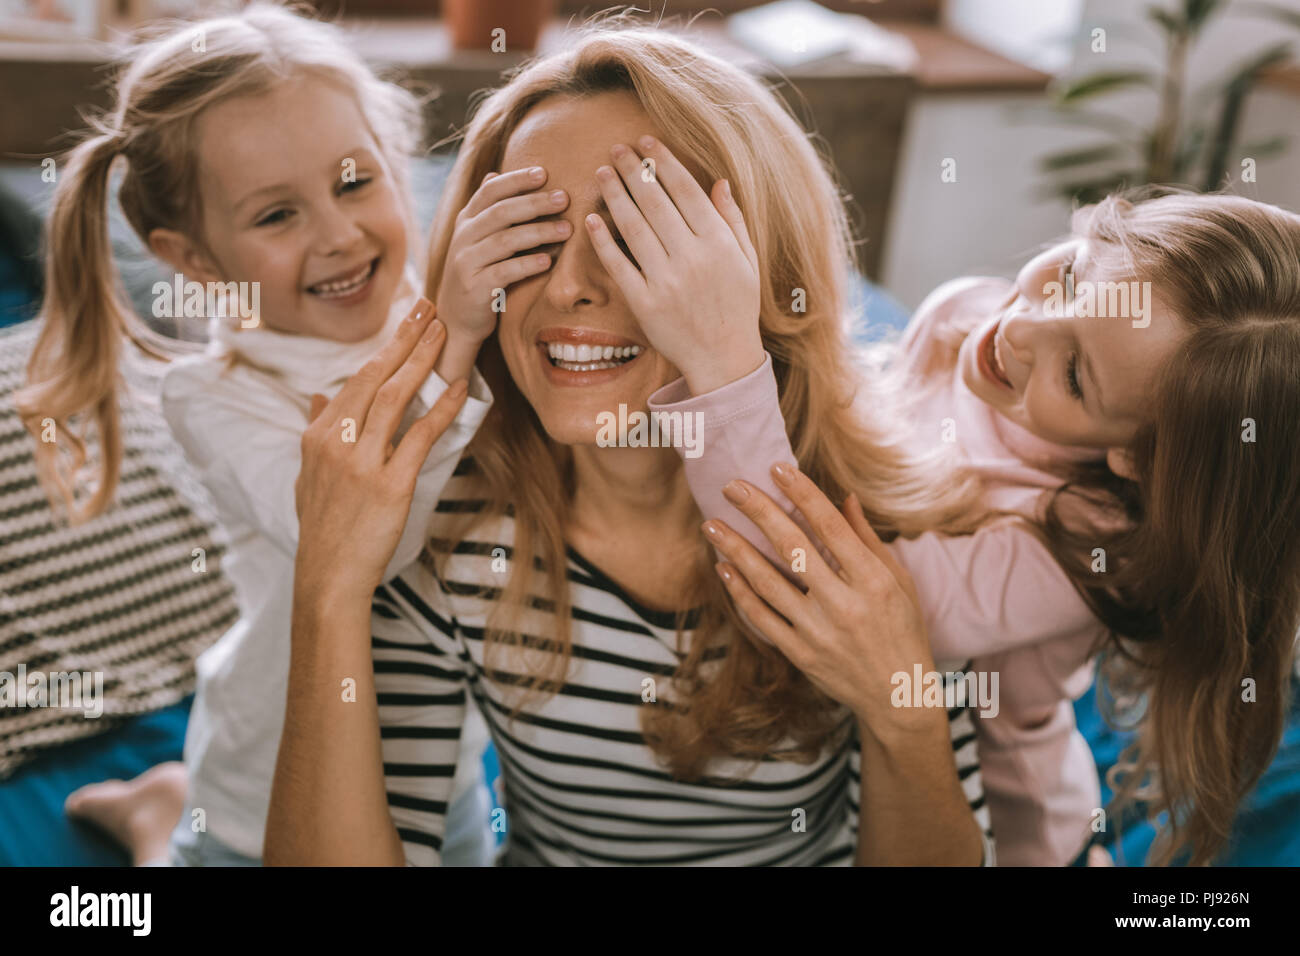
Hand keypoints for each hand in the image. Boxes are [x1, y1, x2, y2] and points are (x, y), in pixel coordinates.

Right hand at [294, 298, 468, 599]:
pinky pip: (419, 436)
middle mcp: (336, 442)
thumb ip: (316, 431)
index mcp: (318, 435)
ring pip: (395, 397)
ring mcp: (360, 463)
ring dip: (423, 360)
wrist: (328, 575)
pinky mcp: (388, 486)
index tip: (409, 322)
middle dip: (405, 339)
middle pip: (374, 377)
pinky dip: (442, 409)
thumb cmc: (324, 526)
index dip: (386, 348)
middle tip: (430, 307)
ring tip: (445, 332)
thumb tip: (319, 396)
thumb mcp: (308, 474)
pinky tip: (459, 388)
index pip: (356, 380)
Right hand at [435, 166, 571, 378]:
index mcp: (466, 221)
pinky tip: (548, 261)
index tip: (544, 172)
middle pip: (501, 212)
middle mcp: (463, 238)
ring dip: (538, 232)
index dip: (516, 180)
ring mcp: (466, 263)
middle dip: (535, 203)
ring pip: (505, 240)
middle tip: (564, 198)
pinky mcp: (475, 288)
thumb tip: (494, 173)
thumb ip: (487, 211)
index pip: (490, 191)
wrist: (455, 319)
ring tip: (566, 228)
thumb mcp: (476, 239)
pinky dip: (527, 265)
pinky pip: (504, 272)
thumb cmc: (476, 273)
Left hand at [586, 135, 763, 394]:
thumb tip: (719, 181)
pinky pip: (619, 265)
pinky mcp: (644, 303)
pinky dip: (603, 241)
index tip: (646, 141)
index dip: (663, 162)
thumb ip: (733, 220)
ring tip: (601, 173)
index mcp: (718, 243)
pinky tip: (591, 219)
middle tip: (616, 149)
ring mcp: (666, 281)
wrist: (723, 359)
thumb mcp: (747, 261)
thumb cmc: (737, 307)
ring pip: (633, 227)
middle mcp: (692, 258)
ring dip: (614, 195)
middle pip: (655, 202)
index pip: (686, 191)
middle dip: (633, 170)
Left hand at [704, 463, 942, 742]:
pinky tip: (724, 568)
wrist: (898, 696)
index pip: (831, 526)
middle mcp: (845, 604)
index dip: (802, 494)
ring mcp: (819, 631)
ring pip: (768, 582)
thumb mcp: (898, 582)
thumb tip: (844, 497)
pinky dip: (740, 592)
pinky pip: (762, 618)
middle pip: (793, 548)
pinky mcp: (801, 654)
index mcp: (873, 580)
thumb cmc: (903, 630)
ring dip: (736, 550)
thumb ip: (867, 539)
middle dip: (759, 512)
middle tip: (732, 487)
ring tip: (712, 525)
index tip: (776, 469)